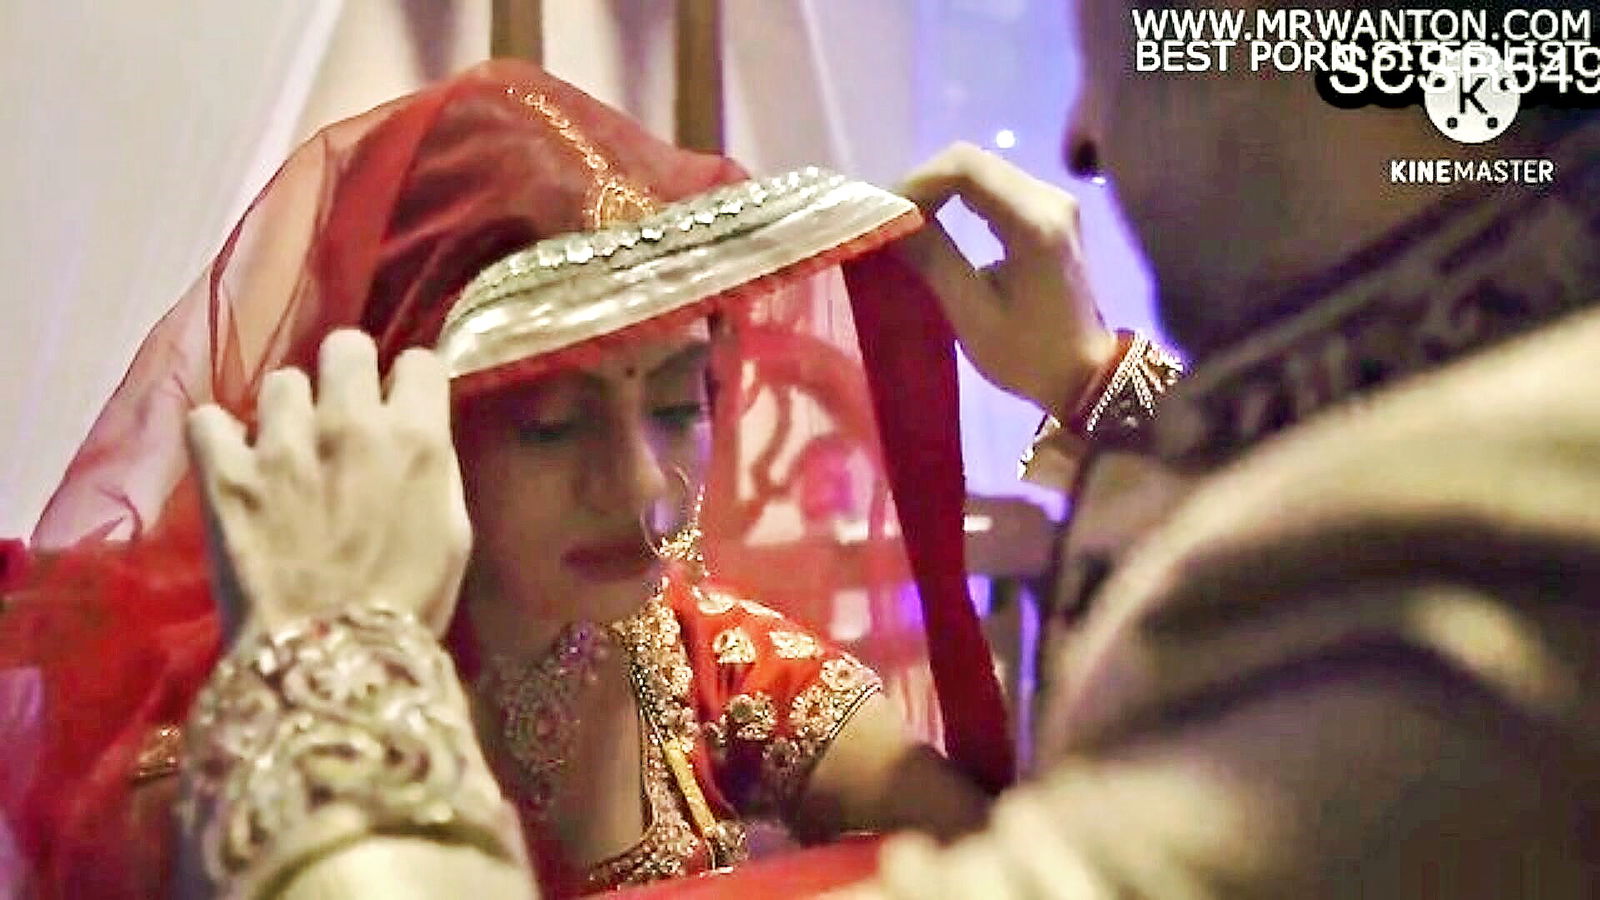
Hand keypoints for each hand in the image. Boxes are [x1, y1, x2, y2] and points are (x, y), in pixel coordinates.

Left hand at [186, 330, 469, 642]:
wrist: (331, 664)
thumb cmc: (409, 609)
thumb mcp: (454, 535)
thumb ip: (435, 471)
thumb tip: (419, 438)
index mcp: (417, 439)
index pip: (419, 362)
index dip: (410, 384)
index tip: (402, 407)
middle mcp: (351, 424)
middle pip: (346, 346)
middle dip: (347, 374)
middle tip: (342, 416)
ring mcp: (281, 445)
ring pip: (281, 381)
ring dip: (287, 412)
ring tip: (285, 452)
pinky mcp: (224, 474)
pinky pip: (207, 418)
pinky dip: (219, 438)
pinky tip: (233, 465)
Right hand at [894, 143, 1117, 418]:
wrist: (1087, 374)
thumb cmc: (1028, 355)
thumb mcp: (972, 314)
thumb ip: (933, 258)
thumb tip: (893, 221)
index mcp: (1034, 223)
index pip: (966, 167)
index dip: (919, 181)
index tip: (889, 213)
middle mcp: (1050, 199)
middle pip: (974, 161)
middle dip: (926, 183)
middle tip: (893, 218)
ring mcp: (1055, 202)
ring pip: (984, 170)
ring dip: (941, 189)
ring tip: (909, 222)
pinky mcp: (1051, 213)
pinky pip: (997, 187)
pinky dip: (961, 197)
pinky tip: (939, 222)